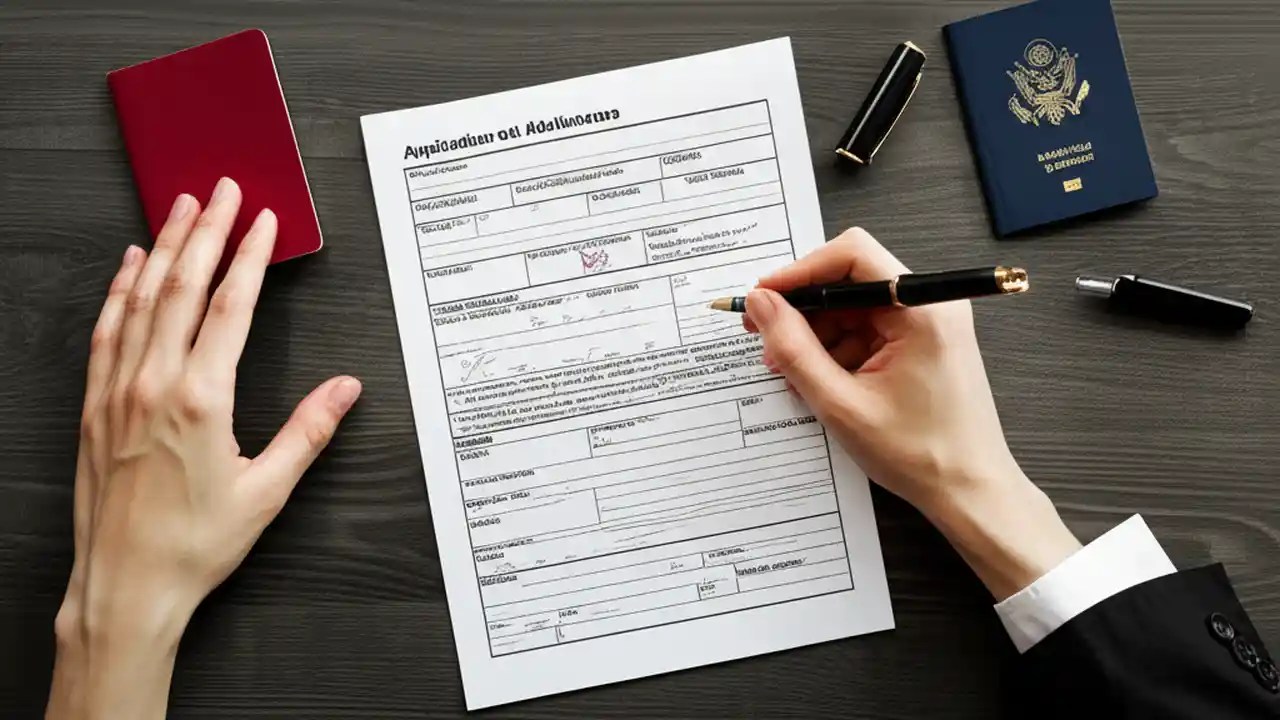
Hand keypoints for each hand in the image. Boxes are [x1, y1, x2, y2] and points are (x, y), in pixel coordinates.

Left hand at [47, 178, 360, 719]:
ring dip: (162, 248)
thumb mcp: (267, 491)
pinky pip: (105, 331)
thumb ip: (309, 432)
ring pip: (140, 299)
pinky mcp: (93, 406)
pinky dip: (117, 291)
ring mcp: (117, 391)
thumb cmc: (195, 544)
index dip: (249, 256)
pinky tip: (127, 267)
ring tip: (180, 208)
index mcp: (201, 399)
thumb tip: (347, 389)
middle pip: (182, 287)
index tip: (262, 220)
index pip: (230, 307)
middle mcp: (154, 384)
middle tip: (221, 189)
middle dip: (205, 231)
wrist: (124, 585)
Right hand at [744, 228, 1078, 599]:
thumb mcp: (841, 404)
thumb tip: (762, 304)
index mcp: (922, 310)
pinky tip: (818, 379)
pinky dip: (837, 350)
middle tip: (765, 335)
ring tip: (790, 371)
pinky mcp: (923, 344)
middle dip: (803, 308)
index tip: (765, 295)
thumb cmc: (922, 454)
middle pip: (850, 280)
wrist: (969, 491)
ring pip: (854, 307)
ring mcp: (929, 324)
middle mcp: (931, 306)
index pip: (852, 255)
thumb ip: (795, 349)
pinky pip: (869, 330)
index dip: (801, 270)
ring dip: (817, 334)